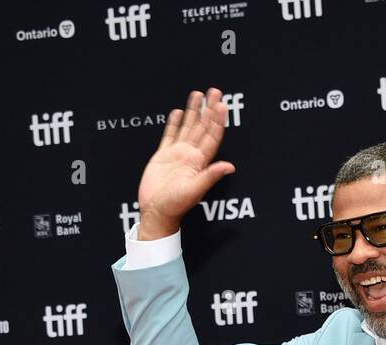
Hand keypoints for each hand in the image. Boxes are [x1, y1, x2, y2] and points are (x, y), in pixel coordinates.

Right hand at [137, 87, 235, 239]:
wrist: (156, 211)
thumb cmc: (175, 205)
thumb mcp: (194, 190)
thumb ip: (210, 176)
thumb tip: (230, 166)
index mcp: (199, 162)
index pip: (212, 137)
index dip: (217, 121)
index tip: (221, 105)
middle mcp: (190, 156)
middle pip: (202, 127)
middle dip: (209, 109)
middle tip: (215, 91)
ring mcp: (177, 154)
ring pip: (188, 127)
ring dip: (194, 111)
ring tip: (198, 94)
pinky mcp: (163, 156)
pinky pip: (170, 135)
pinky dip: (174, 123)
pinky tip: (178, 112)